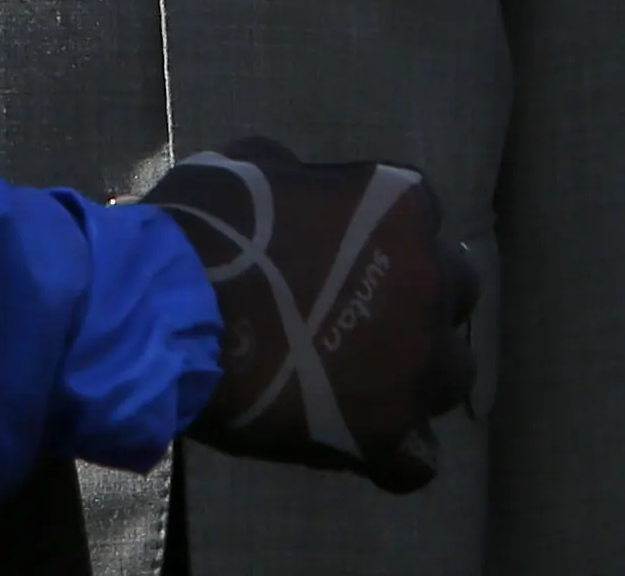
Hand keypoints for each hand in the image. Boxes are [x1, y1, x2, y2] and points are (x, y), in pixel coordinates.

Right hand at [139, 138, 477, 492]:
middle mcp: (428, 280)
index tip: (348, 258)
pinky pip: (418, 459)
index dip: (385, 242)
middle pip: (453, 294)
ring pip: (452, 374)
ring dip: (418, 376)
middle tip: (365, 320)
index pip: (422, 221)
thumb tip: (306, 195)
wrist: (170, 314)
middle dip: (417, 304)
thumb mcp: (257, 165)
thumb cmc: (209, 228)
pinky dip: (395, 454)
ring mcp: (414, 360)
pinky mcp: (385, 431)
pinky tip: (362, 446)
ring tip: (367, 386)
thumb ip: (306, 180)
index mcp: (403, 208)